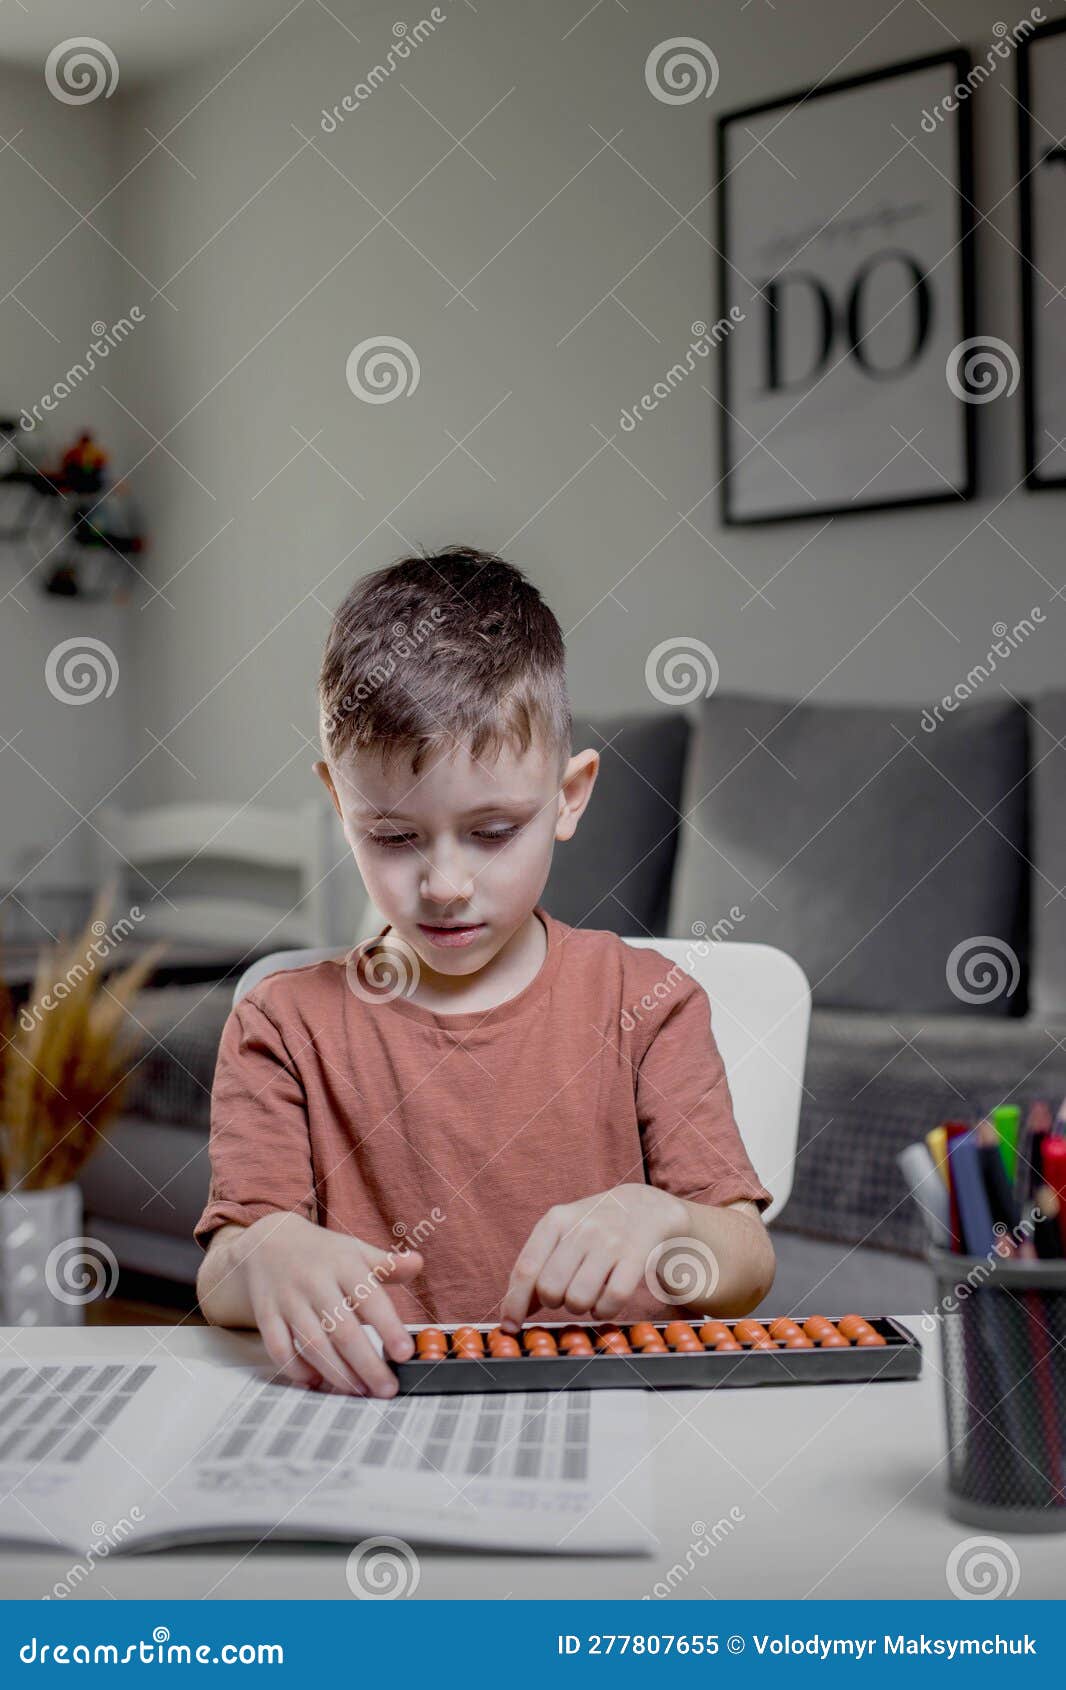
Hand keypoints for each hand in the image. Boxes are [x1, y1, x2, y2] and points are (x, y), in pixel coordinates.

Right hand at [241, 1212, 422, 1397]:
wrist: (268, 1241)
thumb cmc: (322, 1252)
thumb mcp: (355, 1250)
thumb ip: (386, 1263)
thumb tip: (417, 1263)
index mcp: (343, 1264)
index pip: (370, 1299)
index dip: (388, 1328)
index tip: (405, 1354)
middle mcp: (314, 1282)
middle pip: (342, 1330)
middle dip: (367, 1364)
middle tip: (387, 1389)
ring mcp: (288, 1300)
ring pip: (313, 1344)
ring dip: (337, 1373)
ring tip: (359, 1391)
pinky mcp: (267, 1316)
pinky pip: (279, 1349)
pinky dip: (297, 1369)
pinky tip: (316, 1382)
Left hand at [499, 1184, 687, 1330]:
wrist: (644, 1206)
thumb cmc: (594, 1227)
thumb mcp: (562, 1233)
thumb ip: (537, 1267)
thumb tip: (513, 1312)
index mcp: (556, 1220)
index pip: (526, 1268)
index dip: (514, 1303)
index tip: (509, 1325)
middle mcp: (581, 1229)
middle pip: (550, 1289)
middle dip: (554, 1302)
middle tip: (566, 1293)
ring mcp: (610, 1242)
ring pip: (578, 1299)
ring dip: (579, 1308)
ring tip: (587, 1295)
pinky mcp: (635, 1257)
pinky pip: (611, 1301)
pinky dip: (604, 1312)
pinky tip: (604, 1303)